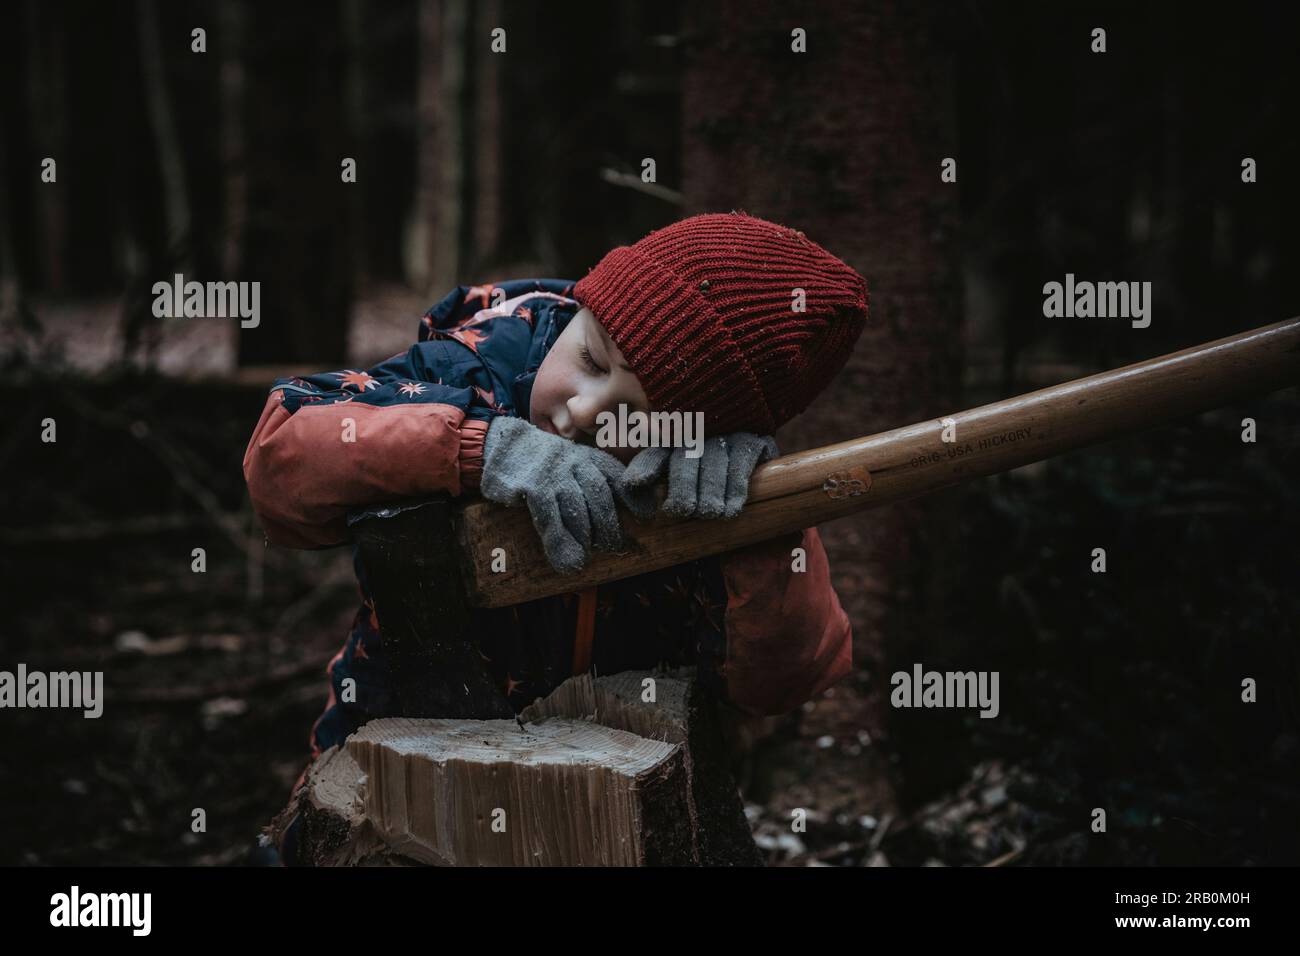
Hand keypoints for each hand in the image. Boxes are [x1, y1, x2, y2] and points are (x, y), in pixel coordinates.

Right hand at [479, 416, 640, 573]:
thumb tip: (625, 514)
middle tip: (615, 547)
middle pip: (600, 497)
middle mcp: (574, 463)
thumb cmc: (546, 463)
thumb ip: (595, 482)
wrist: (503, 445)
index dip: (634, 497)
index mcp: (588, 458)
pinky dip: (560, 543)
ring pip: (577, 509)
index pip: (617, 477)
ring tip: (590, 557)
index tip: (647, 516)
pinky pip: (550, 519)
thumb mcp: (574, 463)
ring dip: (587, 537)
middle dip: (610, 526)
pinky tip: (568, 562)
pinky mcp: (532, 487)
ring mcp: (553, 475)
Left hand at [617, 432, 778, 519]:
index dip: (644, 467)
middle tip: (684, 511)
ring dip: (711, 492)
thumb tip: (631, 489)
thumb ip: (653, 477)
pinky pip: (741, 465)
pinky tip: (730, 510)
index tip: (634, 483)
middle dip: (684, 487)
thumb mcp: (681, 477)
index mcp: (672, 443)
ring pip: (714, 464)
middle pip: (685, 460)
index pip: (654, 455)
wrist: (754, 445)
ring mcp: (725, 436)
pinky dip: (735, 489)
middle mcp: (697, 435)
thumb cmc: (709, 475)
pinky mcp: (752, 441)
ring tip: (710, 514)